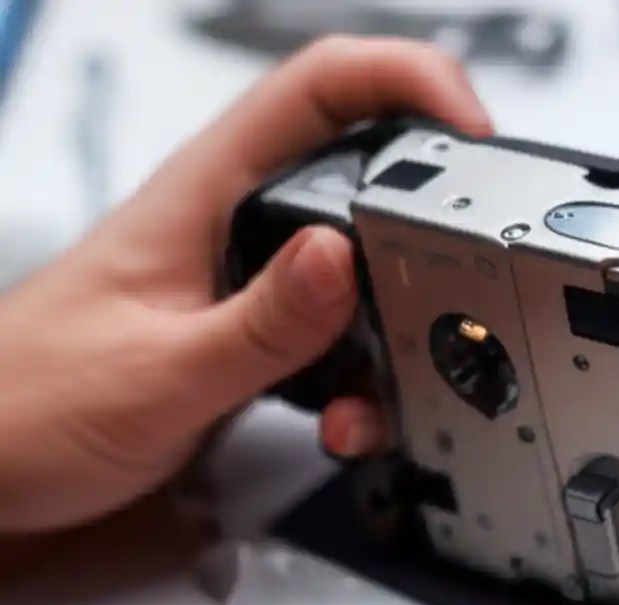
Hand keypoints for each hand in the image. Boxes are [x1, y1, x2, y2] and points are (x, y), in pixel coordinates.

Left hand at [0, 37, 489, 531]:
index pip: (321, 86)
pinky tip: (353, 414)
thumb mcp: (155, 373)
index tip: (472, 134)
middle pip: (368, 167)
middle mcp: (239, 224)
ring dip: (409, 309)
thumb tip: (341, 256)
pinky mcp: (262, 334)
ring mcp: (255, 280)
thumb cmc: (29, 405)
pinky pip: (346, 331)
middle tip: (477, 252)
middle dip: (436, 206)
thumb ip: (258, 326)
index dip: (409, 81)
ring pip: (368, 258)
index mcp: (205, 194)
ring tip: (415, 359)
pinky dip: (373, 372)